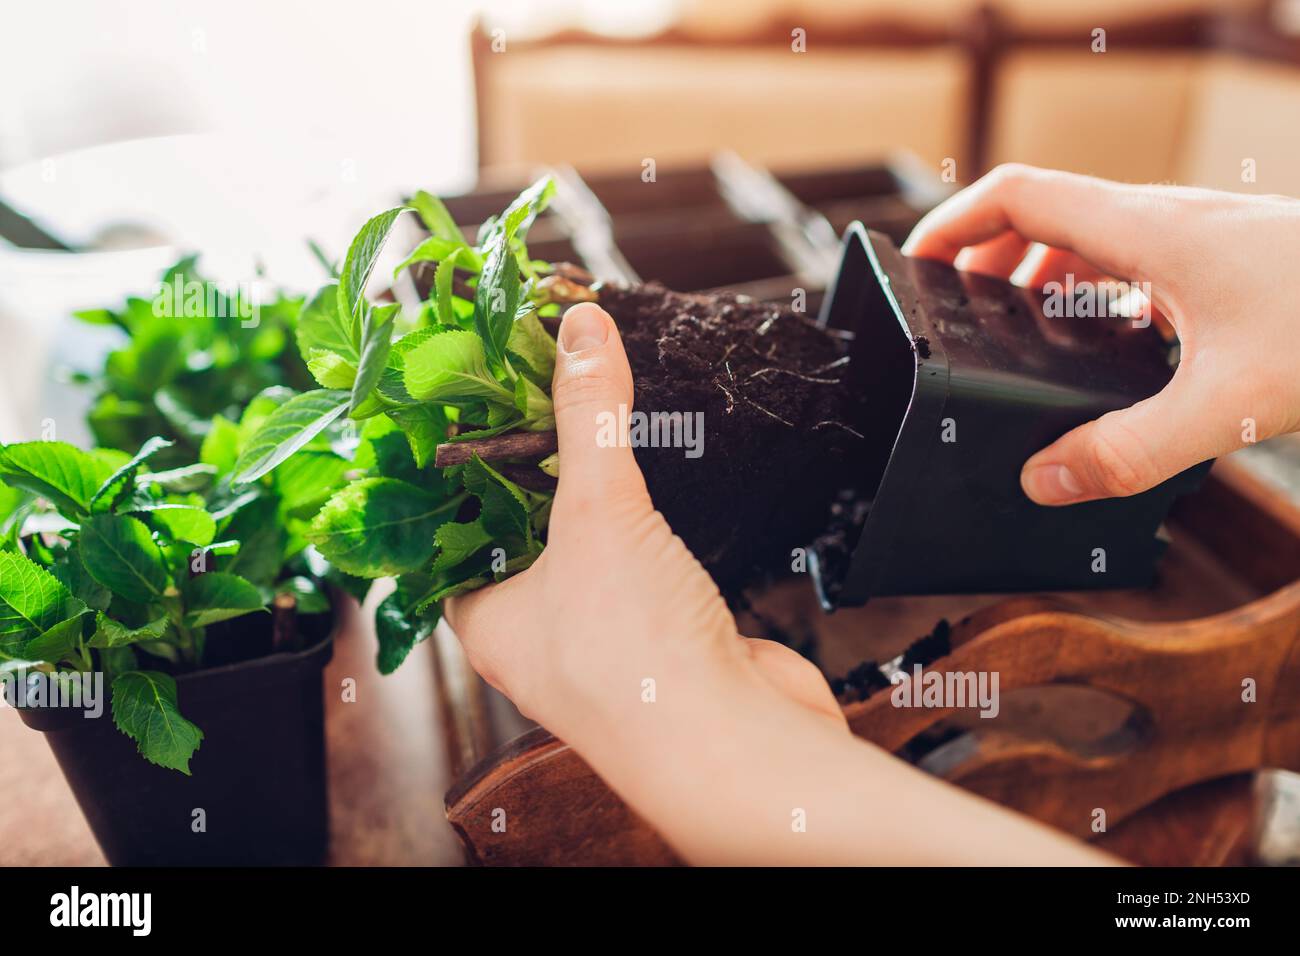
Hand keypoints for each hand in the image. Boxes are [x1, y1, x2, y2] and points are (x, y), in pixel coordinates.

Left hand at [446, 302, 842, 745]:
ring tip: (592, 412)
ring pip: (588, 543)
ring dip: (597, 488)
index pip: (451, 528)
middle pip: (524, 527)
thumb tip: (581, 331)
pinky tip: (655, 474)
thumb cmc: (638, 665)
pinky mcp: (663, 628)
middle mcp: (538, 631)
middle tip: (541, 386)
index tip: (471, 400)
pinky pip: (644, 557)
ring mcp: (604, 633)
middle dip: (538, 461)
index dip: (460, 462)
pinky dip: (649, 516)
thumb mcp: (598, 513)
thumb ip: (589, 417)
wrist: (737, 742)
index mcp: (487, 618)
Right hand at [904, 163, 1299, 504]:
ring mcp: (1198, 236)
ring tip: (1012, 325)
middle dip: (985, 255)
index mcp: (1146, 232)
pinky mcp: (1225, 260)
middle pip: (1045, 214)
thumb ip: (1126, 453)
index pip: (1018, 195)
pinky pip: (1133, 260)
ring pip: (1091, 237)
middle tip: (953, 306)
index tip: (913, 259)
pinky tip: (1106, 343)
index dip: (953, 221)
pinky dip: (1093, 291)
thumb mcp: (1225, 402)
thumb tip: (1046, 481)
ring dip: (1038, 273)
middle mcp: (1166, 221)